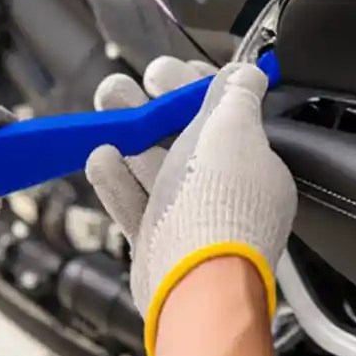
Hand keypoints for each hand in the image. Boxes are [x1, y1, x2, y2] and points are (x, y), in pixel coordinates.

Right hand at [86, 57, 296, 355]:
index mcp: (254, 164)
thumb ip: (237, 95)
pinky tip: (100, 156)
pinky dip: (116, 180)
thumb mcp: (234, 129)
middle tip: (124, 86)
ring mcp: (191, 218)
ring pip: (155, 166)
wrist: (192, 284)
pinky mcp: (158, 243)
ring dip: (128, 133)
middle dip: (151, 107)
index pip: (228, 115)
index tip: (165, 72)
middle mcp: (225, 191)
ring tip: (106, 106)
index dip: (194, 87)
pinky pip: (135, 205)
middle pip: (184, 137)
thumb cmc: (219, 204)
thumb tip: (251, 71)